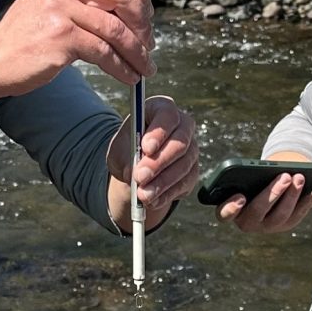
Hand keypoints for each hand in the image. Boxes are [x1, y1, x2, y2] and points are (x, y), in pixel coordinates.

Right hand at [0, 0, 152, 97]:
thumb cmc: (25, 39)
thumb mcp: (52, 4)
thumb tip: (131, 11)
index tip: (145, 16)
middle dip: (142, 21)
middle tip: (148, 43)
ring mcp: (59, 8)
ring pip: (116, 28)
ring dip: (137, 51)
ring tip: (144, 67)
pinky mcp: (60, 36)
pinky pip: (104, 52)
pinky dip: (122, 66)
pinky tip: (128, 76)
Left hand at [110, 95, 198, 225]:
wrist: (134, 167)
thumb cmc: (126, 149)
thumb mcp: (118, 149)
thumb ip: (125, 156)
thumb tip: (134, 172)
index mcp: (162, 109)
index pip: (168, 115)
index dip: (159, 132)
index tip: (145, 148)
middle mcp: (183, 126)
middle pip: (180, 142)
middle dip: (159, 162)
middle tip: (140, 176)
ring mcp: (191, 149)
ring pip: (183, 165)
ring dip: (162, 182)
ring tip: (142, 194)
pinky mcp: (193, 171)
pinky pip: (185, 183)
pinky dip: (167, 194)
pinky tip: (151, 200)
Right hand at [219, 159, 311, 232]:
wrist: (264, 188)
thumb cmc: (249, 180)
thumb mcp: (245, 178)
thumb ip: (248, 176)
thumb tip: (270, 170)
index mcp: (231, 210)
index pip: (224, 214)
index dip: (231, 208)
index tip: (241, 196)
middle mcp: (248, 222)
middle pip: (257, 212)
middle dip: (273, 193)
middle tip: (285, 176)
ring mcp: (268, 226)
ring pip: (280, 215)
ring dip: (292, 195)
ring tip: (299, 177)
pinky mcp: (286, 224)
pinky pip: (299, 213)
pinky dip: (310, 200)